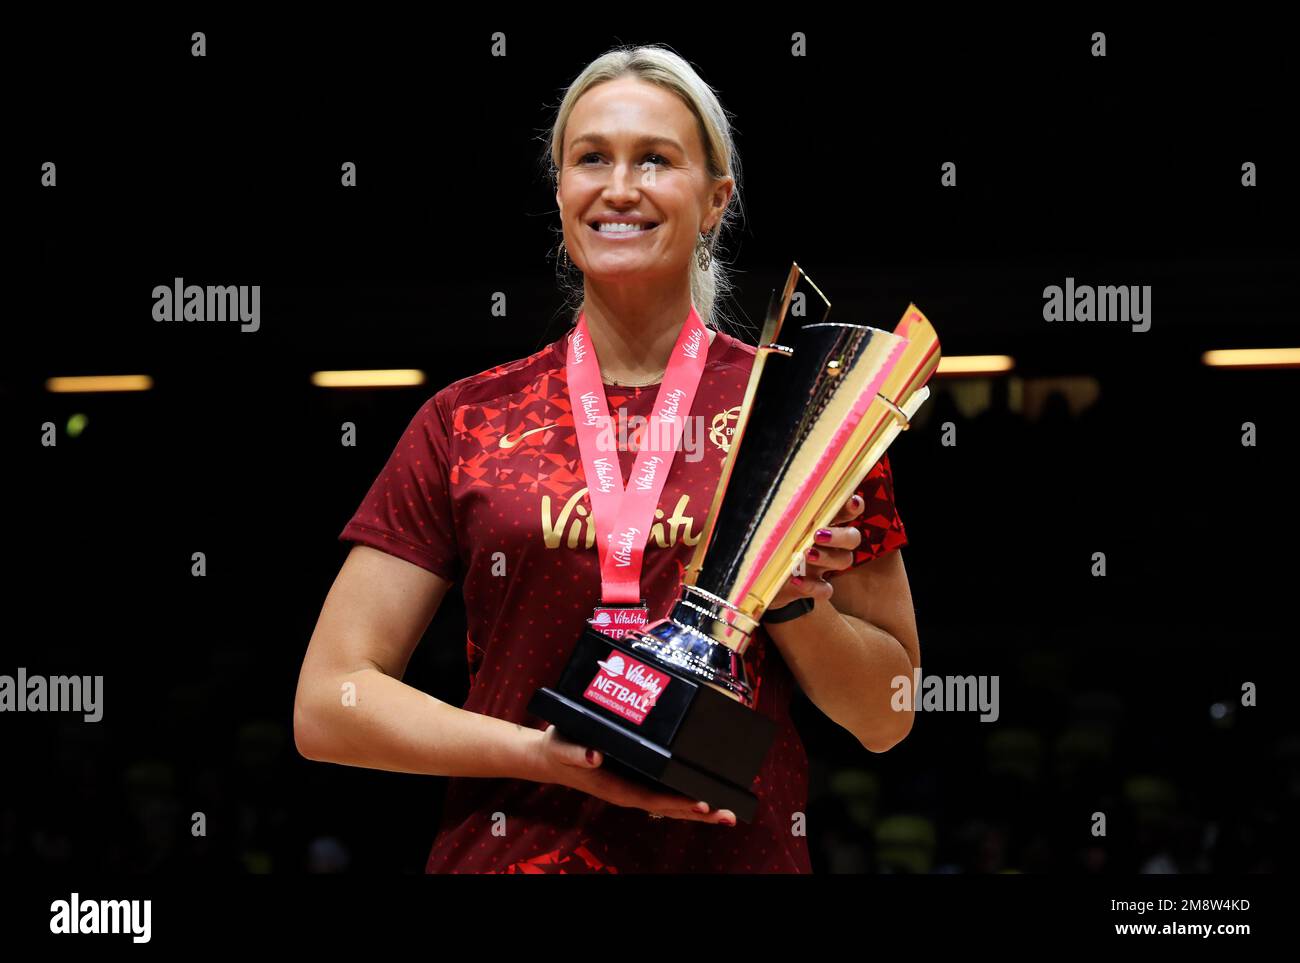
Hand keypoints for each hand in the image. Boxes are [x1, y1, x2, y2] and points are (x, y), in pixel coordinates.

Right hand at [529, 725, 736, 825]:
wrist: (550, 757)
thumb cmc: (559, 750)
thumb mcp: (563, 748)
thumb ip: (577, 754)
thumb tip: (594, 756)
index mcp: (617, 788)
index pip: (653, 799)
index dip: (678, 802)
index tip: (702, 803)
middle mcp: (631, 793)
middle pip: (671, 807)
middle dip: (700, 812)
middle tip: (730, 815)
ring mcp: (636, 789)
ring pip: (672, 803)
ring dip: (700, 808)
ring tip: (728, 812)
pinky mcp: (639, 780)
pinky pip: (667, 792)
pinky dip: (687, 794)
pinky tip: (707, 794)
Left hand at [768, 492, 864, 609]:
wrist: (758, 579)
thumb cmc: (768, 544)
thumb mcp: (774, 526)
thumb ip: (784, 513)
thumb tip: (781, 495)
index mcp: (821, 523)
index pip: (846, 511)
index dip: (853, 506)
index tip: (850, 502)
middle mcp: (829, 544)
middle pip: (852, 537)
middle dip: (840, 535)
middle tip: (818, 535)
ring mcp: (823, 567)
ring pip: (843, 560)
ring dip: (827, 557)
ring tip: (805, 554)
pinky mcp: (815, 588)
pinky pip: (825, 589)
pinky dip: (812, 586)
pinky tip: (795, 579)